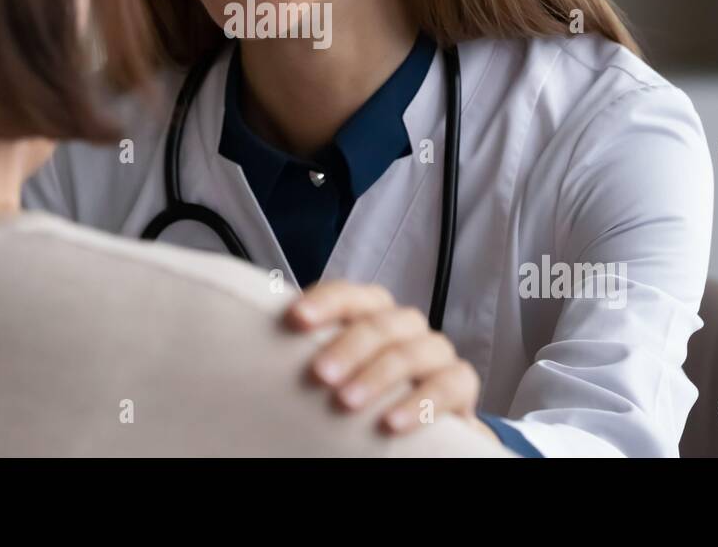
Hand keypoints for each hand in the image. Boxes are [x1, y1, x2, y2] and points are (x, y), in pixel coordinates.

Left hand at [285, 279, 481, 433]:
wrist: (418, 419)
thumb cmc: (364, 386)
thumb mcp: (338, 368)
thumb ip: (311, 352)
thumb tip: (256, 349)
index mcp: (372, 311)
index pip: (348, 294)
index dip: (324, 303)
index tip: (296, 319)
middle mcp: (405, 324)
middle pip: (378, 324)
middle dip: (346, 348)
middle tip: (319, 375)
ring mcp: (435, 350)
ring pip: (409, 352)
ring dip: (377, 376)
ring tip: (347, 403)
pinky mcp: (461, 381)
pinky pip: (447, 385)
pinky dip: (420, 404)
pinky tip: (392, 423)